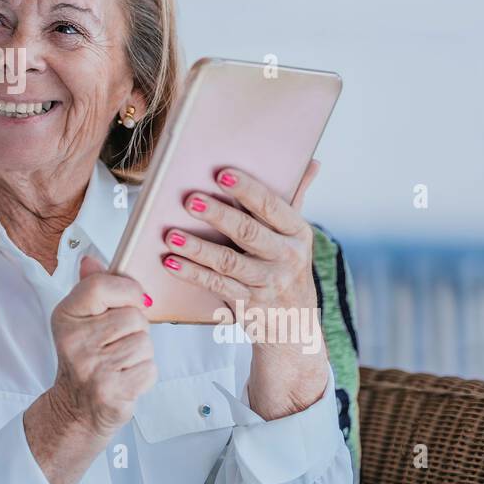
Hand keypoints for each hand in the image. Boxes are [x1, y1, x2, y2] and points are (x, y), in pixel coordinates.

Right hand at [46, 256, 157, 438]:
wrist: (75, 407)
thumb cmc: (85, 359)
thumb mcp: (80, 320)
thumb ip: (91, 288)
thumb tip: (91, 260)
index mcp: (66, 315)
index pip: (102, 284)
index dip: (128, 289)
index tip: (133, 299)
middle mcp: (74, 340)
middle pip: (133, 316)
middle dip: (136, 329)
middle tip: (119, 342)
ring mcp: (91, 367)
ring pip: (144, 343)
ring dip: (141, 354)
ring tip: (121, 362)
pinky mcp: (110, 391)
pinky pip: (149, 369)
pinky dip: (144, 374)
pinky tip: (125, 378)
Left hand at [159, 160, 328, 417]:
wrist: (294, 322)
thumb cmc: (286, 262)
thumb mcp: (295, 233)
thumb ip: (295, 197)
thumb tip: (313, 162)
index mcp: (298, 232)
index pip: (272, 206)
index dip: (247, 190)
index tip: (222, 174)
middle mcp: (286, 257)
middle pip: (249, 233)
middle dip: (219, 216)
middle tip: (190, 200)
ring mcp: (267, 283)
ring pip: (228, 263)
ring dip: (197, 248)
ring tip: (170, 235)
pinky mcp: (246, 303)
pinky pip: (215, 286)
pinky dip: (191, 273)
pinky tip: (170, 261)